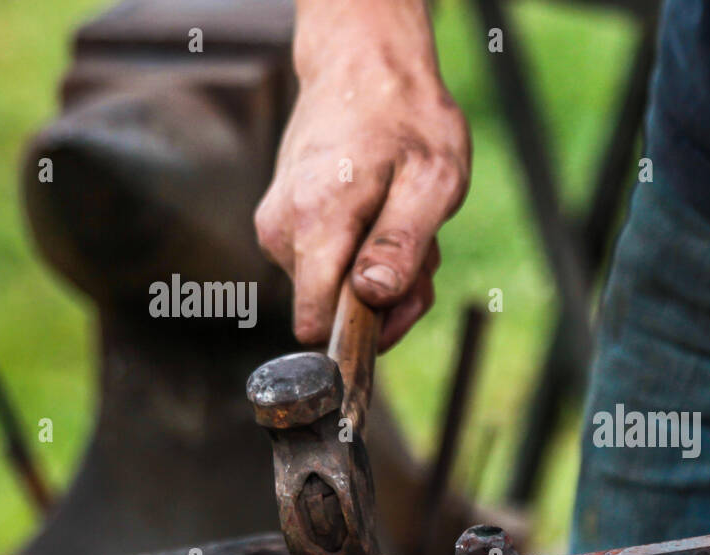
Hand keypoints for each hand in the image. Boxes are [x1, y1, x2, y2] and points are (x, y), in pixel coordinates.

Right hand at [254, 0, 469, 349]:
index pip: (317, 322)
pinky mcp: (281, 228)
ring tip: (405, 224)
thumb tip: (373, 298)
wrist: (363, 69)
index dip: (368, 329)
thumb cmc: (407, 121)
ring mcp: (276, 229)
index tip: (403, 302)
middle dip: (390, 296)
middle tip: (423, 250)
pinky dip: (368, 256)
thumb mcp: (433, 182)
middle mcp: (282, 230)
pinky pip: (331, 270)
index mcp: (316, 221)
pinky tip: (385, 218)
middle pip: (338, 312)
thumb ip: (402, 245)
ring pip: (339, 293)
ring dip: (384, 273)